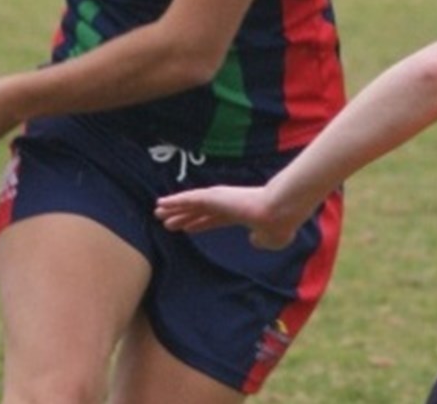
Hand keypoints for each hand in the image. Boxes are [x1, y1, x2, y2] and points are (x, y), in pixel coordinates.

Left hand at [155, 184, 307, 249]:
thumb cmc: (279, 225)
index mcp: (239, 214)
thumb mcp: (271, 240)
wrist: (279, 212)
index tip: (188, 228)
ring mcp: (220, 199)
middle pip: (199, 211)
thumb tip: (255, 240)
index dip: (200, 223)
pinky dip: (174, 201)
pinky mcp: (214, 196)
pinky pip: (189, 199)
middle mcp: (227, 204)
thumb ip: (262, 241)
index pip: (215, 219)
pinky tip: (161, 203)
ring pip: (191, 204)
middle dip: (183, 216)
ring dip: (174, 208)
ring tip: (157, 211)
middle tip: (166, 221)